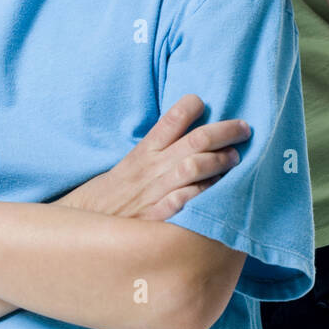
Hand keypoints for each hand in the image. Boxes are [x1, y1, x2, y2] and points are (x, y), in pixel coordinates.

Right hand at [62, 94, 250, 221]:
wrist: (85, 225)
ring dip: (218, 161)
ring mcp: (153, 193)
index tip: (207, 103)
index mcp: (144, 152)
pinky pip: (181, 202)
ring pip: (192, 168)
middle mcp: (151, 169)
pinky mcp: (154, 219)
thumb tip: (187, 136)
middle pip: (194, 141)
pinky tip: (218, 190)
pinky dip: (201, 194)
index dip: (191, 106)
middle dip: (223, 131)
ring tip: (235, 158)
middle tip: (244, 128)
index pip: (171, 119)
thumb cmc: (112, 195)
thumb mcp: (130, 165)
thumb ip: (157, 152)